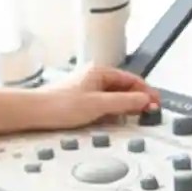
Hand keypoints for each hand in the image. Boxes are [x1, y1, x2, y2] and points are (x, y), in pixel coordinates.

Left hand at [34, 64, 160, 129]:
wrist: (35, 111)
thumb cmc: (61, 105)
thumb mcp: (98, 104)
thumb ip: (124, 102)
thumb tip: (145, 100)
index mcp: (100, 71)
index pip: (131, 79)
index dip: (146, 91)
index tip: (156, 103)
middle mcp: (94, 76)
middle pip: (123, 86)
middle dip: (137, 98)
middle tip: (149, 112)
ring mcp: (87, 87)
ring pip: (114, 95)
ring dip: (126, 105)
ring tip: (136, 115)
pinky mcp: (81, 98)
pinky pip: (104, 102)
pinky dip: (114, 109)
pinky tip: (116, 118)